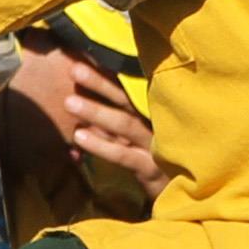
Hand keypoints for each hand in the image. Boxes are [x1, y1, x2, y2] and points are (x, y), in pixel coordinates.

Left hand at [3, 43, 161, 195]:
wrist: (180, 193)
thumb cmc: (152, 159)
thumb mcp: (133, 137)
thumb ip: (112, 122)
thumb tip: (80, 103)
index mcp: (149, 112)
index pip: (127, 87)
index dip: (106, 73)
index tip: (83, 56)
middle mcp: (153, 123)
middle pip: (126, 99)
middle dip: (100, 84)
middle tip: (74, 69)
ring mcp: (154, 145)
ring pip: (124, 125)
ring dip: (96, 112)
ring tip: (69, 103)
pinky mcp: (151, 168)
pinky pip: (123, 155)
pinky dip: (101, 146)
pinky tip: (80, 138)